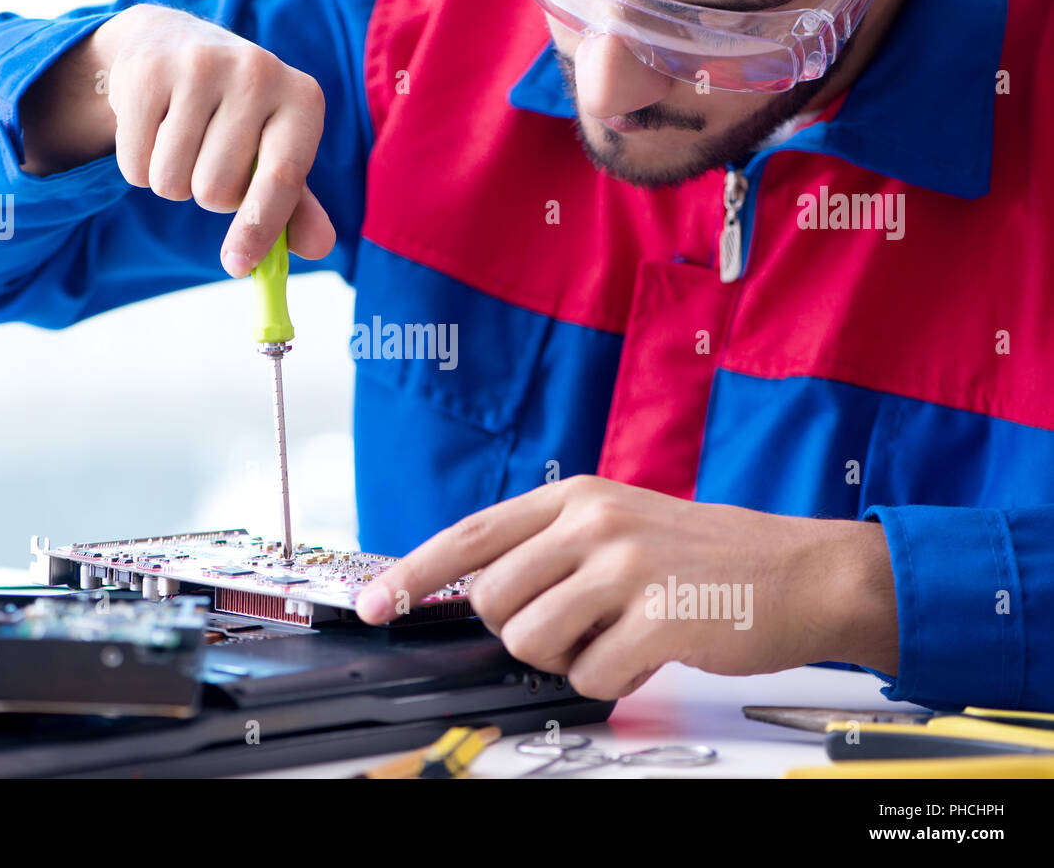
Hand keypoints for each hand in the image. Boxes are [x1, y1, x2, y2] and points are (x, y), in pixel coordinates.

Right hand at [20, 3, 333, 274]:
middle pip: (216, 191)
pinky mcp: (148, 71)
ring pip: (171, 182)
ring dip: (171, 182)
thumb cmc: (239, 117)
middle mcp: (258, 73)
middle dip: (207, 195)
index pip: (281, 180)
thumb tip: (321, 246)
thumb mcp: (276, 153)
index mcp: (303, 99)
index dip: (257, 230)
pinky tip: (155, 129)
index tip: (236, 266)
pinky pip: (133, 166)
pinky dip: (138, 166)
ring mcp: (201, 66)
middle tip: (210, 157)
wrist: (174, 43)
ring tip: (182, 140)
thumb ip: (297, 206)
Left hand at [355, 475, 898, 699]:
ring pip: (530, 641)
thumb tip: (480, 591)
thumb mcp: (621, 523)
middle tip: (581, 621)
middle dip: (523, 628)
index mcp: (576, 497)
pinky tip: (652, 652)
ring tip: (619, 634)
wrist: (805, 570)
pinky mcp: (660, 617)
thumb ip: (552, 547)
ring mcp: (626, 566)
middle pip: (493, 601)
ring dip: (569, 657)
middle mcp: (593, 522)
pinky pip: (590, 676)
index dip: (413, 572)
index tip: (373, 605)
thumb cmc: (706, 556)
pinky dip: (614, 680)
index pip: (470, 533)